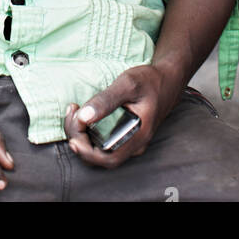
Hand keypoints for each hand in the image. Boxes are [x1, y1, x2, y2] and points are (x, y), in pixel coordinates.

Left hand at [64, 62, 184, 167]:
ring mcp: (129, 141)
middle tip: (72, 113)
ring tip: (74, 111)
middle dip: (80, 139)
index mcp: (138, 137)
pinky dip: (87, 131)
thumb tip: (83, 117)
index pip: (109, 159)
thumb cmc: (150, 81)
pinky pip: (102, 141)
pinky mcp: (123, 134)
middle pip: (100, 156)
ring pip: (99, 149)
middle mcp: (133, 145)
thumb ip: (106, 100)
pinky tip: (81, 114)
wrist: (167, 80)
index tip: (73, 136)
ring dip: (81, 134)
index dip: (87, 153)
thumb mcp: (128, 84)